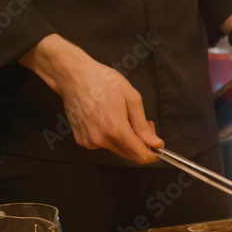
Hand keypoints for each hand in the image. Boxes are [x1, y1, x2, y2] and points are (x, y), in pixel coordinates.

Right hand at [20, 34, 161, 163]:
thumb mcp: (131, 98)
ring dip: (127, 140)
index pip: (140, 155)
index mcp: (115, 130)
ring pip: (117, 150)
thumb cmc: (102, 82)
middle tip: (144, 124)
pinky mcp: (82, 140)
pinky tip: (109, 119)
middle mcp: (101, 140)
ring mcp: (90, 141)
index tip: (158, 147)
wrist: (73, 76)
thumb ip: (143, 125)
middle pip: (129, 155)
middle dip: (141, 144)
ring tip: (125, 118)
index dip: (152, 154)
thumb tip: (154, 144)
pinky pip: (104, 145)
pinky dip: (111, 137)